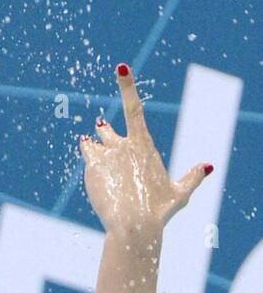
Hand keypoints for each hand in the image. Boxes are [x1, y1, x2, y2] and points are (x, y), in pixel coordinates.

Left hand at [80, 63, 211, 237]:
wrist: (134, 224)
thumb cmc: (159, 210)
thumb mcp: (180, 193)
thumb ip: (193, 177)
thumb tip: (208, 167)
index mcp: (144, 145)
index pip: (134, 109)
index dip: (127, 87)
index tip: (121, 68)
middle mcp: (124, 145)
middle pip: (109, 131)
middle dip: (105, 131)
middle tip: (101, 127)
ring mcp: (106, 155)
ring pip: (95, 142)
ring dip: (94, 141)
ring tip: (89, 140)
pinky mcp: (92, 167)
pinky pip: (86, 152)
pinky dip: (86, 148)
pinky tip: (85, 146)